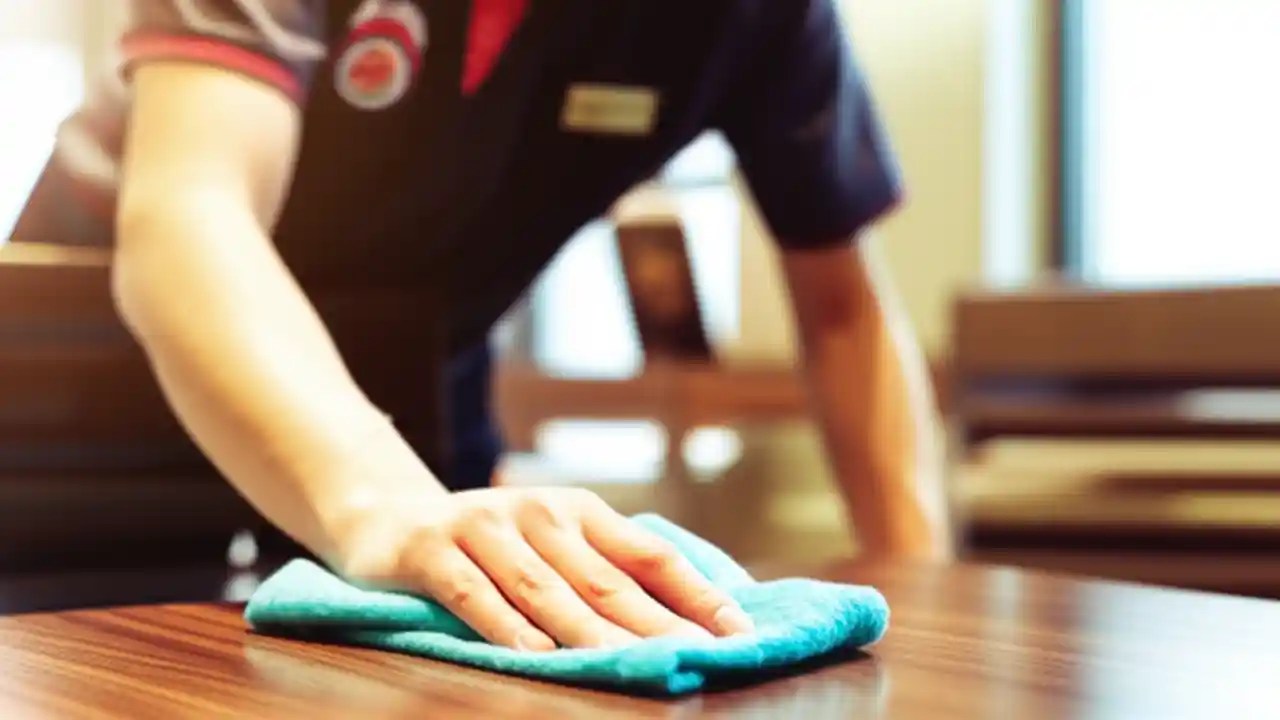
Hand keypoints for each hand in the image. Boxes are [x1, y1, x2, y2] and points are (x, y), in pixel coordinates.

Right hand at [329, 487, 754, 650]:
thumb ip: (604, 572)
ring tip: (629, 665)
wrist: (387, 513)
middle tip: (695, 660)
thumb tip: (686, 620)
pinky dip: (504, 623)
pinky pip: (473, 591)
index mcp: (581, 511)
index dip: (697, 593)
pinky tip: (533, 653)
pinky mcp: (433, 547)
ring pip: (545, 589)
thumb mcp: (551, 544)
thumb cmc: (489, 543)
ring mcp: (485, 525)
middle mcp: (540, 511)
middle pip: (606, 580)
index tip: (738, 632)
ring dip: (589, 632)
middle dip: (656, 625)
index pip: (651, 555)